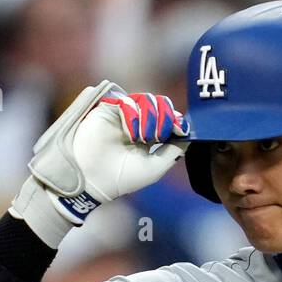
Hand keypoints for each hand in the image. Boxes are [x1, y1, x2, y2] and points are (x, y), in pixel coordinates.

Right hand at [11, 80, 189, 242]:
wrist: (94, 180)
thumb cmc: (122, 178)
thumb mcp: (155, 168)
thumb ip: (173, 151)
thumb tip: (188, 134)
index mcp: (149, 136)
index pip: (168, 118)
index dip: (176, 120)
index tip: (181, 128)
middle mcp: (137, 123)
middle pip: (161, 105)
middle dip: (166, 118)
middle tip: (159, 136)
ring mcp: (122, 115)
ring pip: (147, 101)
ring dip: (151, 118)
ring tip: (143, 138)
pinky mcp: (108, 110)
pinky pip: (127, 101)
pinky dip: (134, 115)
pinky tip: (131, 133)